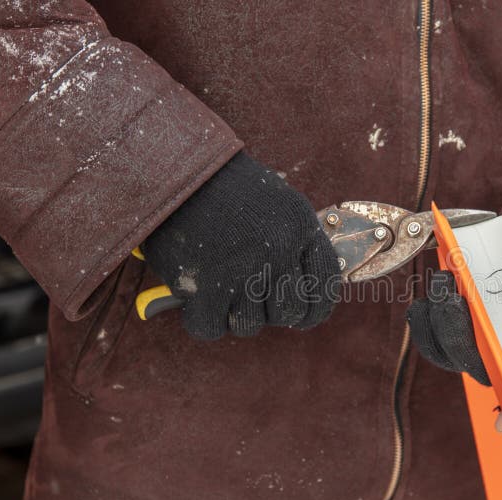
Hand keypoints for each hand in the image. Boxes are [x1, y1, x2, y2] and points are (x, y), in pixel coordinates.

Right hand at [144, 152, 339, 338]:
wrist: (175, 170)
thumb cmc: (226, 188)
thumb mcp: (279, 204)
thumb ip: (298, 243)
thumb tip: (308, 289)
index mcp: (301, 228)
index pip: (325, 287)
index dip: (315, 309)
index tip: (302, 314)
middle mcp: (279, 251)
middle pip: (290, 312)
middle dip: (273, 313)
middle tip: (253, 300)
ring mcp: (243, 269)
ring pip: (251, 324)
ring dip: (235, 315)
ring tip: (222, 289)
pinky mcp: (205, 285)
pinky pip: (212, 328)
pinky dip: (203, 320)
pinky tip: (199, 300)